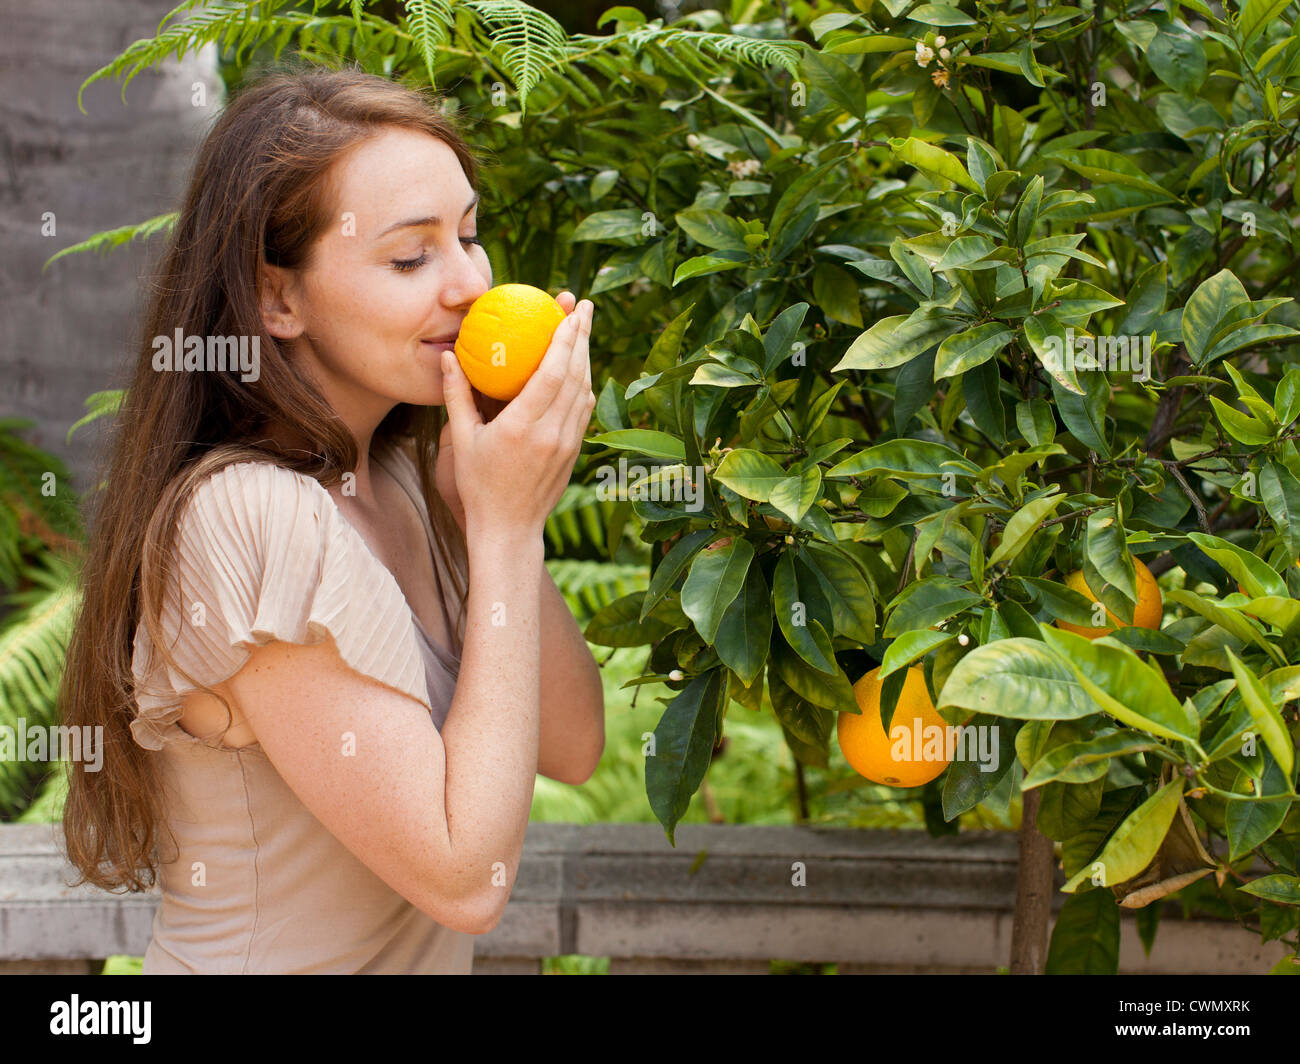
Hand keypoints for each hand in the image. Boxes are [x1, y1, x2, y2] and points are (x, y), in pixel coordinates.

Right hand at [438, 291, 593, 542]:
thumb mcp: (462, 440)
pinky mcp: (574, 451)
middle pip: (576, 374)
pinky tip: (579, 368)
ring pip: (585, 390)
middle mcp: (552, 432)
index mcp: (523, 426)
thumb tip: (449, 356)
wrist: (508, 529)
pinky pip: (584, 410)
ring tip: (582, 328)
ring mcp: (567, 443)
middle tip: (584, 306)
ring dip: (586, 357)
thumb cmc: (479, 485)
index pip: (552, 373)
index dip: (565, 338)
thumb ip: (457, 396)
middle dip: (582, 336)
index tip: (571, 311)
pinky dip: (584, 383)